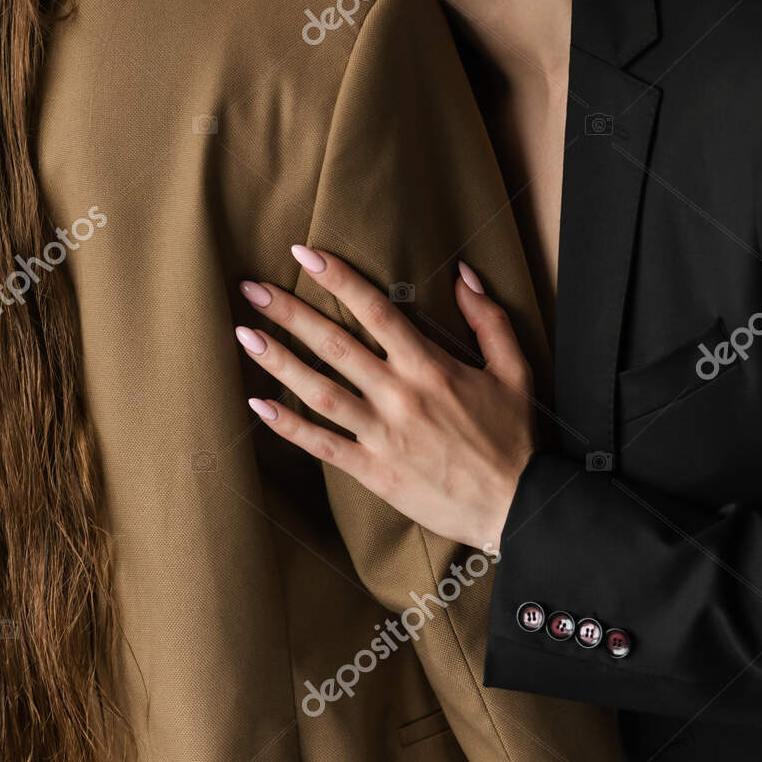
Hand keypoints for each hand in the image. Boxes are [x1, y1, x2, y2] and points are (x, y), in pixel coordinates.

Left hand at [234, 244, 535, 555]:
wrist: (517, 506)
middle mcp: (400, 395)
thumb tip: (464, 274)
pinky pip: (323, 445)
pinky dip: (288, 425)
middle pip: (335, 344)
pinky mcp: (374, 471)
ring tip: (244, 335)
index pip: (376, 310)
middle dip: (290, 313)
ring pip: (320, 391)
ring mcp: (383, 435)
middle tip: (252, 289)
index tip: (304, 255)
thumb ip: (488, 319)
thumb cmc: (514, 437)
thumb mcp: (513, 370)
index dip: (338, 279)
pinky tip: (258, 405)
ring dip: (279, 361)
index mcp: (430, 367)